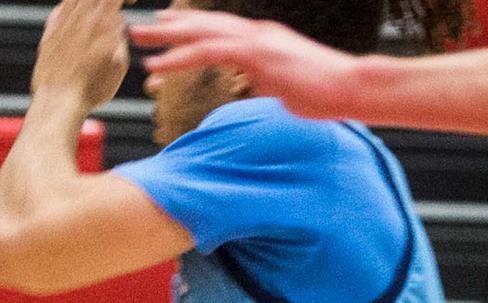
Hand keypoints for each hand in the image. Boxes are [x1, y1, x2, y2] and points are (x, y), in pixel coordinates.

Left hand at [32, 0, 135, 110]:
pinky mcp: (48, 34)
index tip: (131, 2)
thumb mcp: (119, 63)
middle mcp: (80, 17)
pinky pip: (59, 10)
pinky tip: (76, 23)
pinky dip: (70, 10)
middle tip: (113, 7)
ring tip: (95, 14)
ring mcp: (61, 24)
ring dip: (87, 2)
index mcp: (102, 21)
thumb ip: (119, 38)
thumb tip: (116, 25)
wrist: (59, 101)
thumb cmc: (92, 88)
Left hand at [130, 10, 360, 119]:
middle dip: (169, 25)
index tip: (164, 27)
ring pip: (202, 33)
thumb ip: (264, 81)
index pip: (218, 29)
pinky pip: (210, 53)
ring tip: (137, 39)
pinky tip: (157, 64)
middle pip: (204, 25)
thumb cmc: (322, 93)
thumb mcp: (283, 85)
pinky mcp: (257, 54)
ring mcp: (257, 41)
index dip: (190, 27)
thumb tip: (256, 86)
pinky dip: (180, 57)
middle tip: (137, 28)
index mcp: (262, 39)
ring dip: (166, 36)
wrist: (350, 88)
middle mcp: (257, 33)